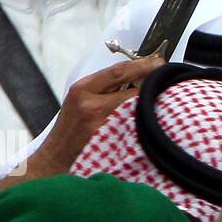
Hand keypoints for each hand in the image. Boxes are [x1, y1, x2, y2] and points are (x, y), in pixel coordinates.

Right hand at [16, 54, 165, 182]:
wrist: (55, 160)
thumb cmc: (71, 128)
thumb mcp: (80, 100)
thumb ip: (104, 86)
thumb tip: (140, 72)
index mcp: (82, 90)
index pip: (119, 71)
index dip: (143, 64)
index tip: (158, 61)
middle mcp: (90, 105)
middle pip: (133, 89)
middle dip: (152, 84)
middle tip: (166, 80)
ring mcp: (101, 125)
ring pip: (137, 108)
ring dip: (151, 104)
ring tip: (159, 101)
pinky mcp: (109, 142)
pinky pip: (135, 126)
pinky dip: (145, 121)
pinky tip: (151, 121)